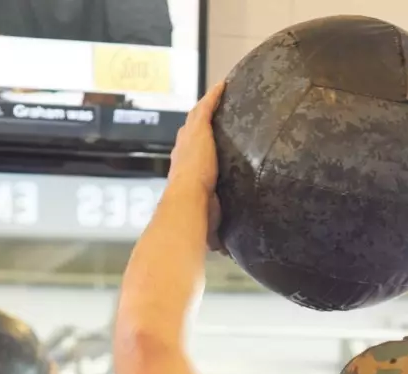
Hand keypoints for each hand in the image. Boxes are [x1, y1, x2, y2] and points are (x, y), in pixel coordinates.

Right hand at [169, 80, 226, 251]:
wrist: (186, 209)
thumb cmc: (193, 224)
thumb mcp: (206, 228)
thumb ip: (214, 235)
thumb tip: (225, 253)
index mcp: (183, 177)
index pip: (187, 160)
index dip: (192, 152)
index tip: (198, 150)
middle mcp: (182, 156)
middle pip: (189, 135)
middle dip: (197, 125)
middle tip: (205, 116)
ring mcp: (189, 142)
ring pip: (198, 119)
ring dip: (206, 107)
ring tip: (217, 94)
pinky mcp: (199, 131)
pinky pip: (208, 108)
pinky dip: (215, 96)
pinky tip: (224, 85)